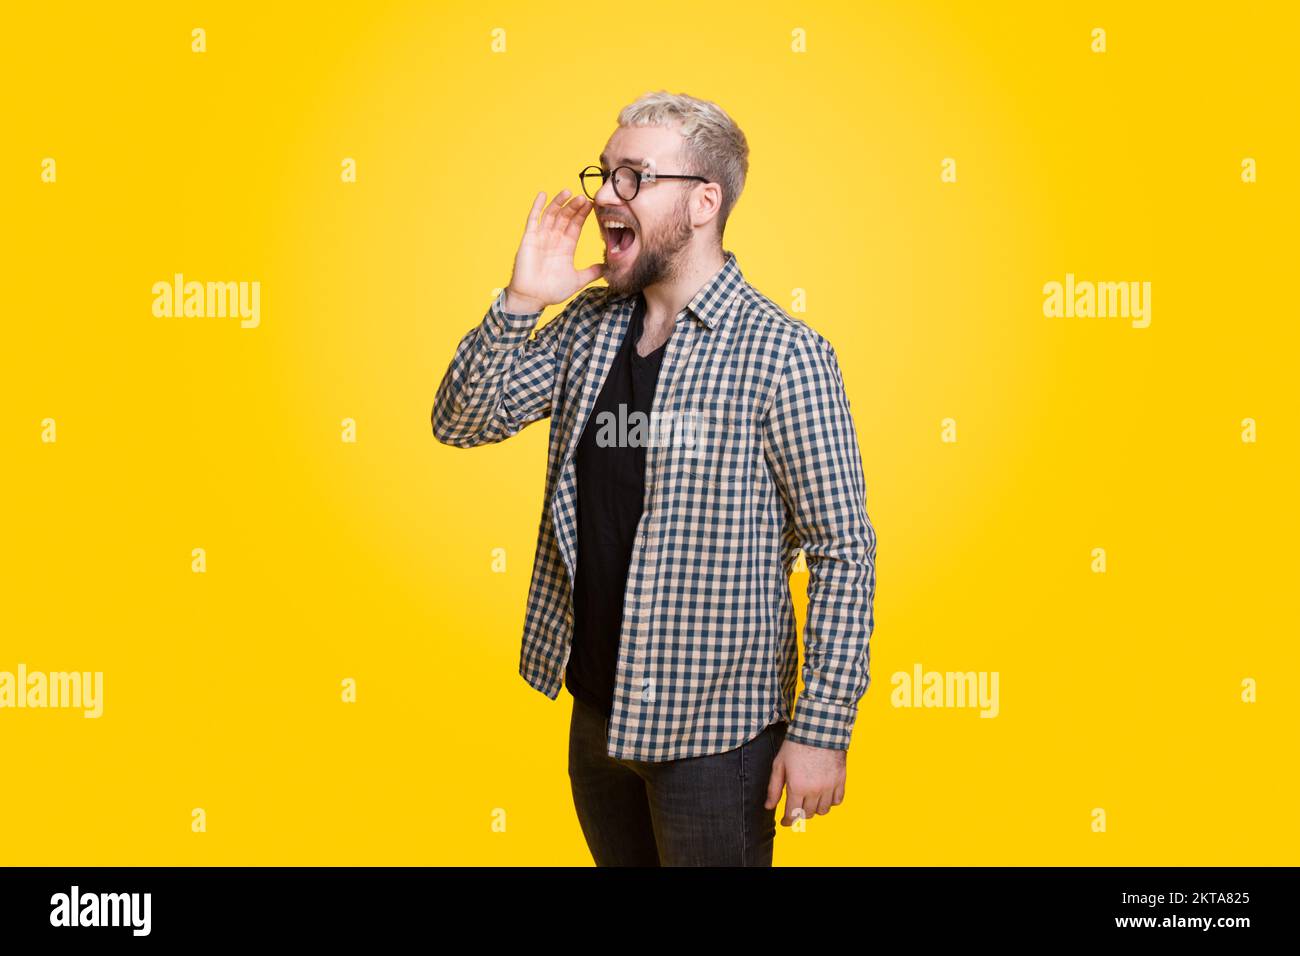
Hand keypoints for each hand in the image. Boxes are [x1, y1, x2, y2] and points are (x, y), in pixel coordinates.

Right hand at [504, 189, 603, 312]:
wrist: (533, 298)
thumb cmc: (552, 291)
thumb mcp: (577, 280)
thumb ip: (592, 272)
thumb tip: (607, 267)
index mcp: (566, 247)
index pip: (575, 226)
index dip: (582, 215)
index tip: (591, 205)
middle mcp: (554, 239)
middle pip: (565, 217)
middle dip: (574, 207)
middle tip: (583, 197)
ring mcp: (541, 237)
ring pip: (551, 215)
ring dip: (559, 203)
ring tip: (569, 192)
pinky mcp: (529, 238)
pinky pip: (533, 219)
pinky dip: (537, 206)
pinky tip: (543, 194)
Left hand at [766, 738, 846, 825]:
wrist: (819, 729)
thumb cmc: (796, 745)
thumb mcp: (779, 765)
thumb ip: (773, 788)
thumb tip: (769, 806)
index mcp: (797, 787)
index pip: (792, 815)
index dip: (787, 821)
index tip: (785, 821)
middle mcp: (814, 790)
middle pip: (808, 814)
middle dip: (800, 814)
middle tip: (796, 807)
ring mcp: (829, 786)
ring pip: (823, 811)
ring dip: (815, 809)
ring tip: (809, 800)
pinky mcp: (840, 780)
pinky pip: (837, 801)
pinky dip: (831, 802)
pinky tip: (824, 795)